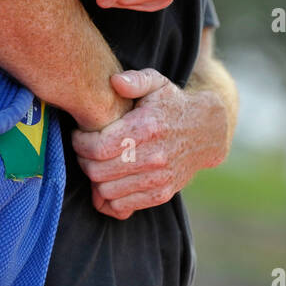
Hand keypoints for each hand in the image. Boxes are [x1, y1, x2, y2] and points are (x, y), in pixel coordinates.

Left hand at [71, 68, 228, 219]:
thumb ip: (135, 79)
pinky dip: (109, 198)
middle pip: (98, 171)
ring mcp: (159, 179)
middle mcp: (154, 156)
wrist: (207, 131)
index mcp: (147, 128)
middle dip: (83, 160)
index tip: (79, 135)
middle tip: (84, 150)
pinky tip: (109, 180)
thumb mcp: (157, 83)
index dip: (80, 143)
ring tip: (96, 163)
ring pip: (107, 191)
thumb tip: (115, 82)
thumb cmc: (172, 104)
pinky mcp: (162, 194)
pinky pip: (123, 206)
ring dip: (94, 179)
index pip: (98, 146)